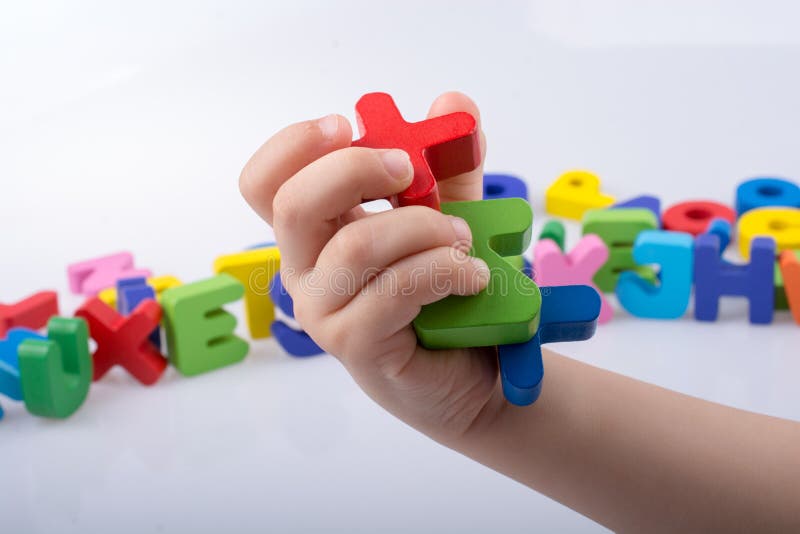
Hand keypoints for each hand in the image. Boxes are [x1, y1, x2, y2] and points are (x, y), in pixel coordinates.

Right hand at [239, 93, 508, 444]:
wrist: (468, 370)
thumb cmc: (445, 292)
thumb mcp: (448, 216)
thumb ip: (449, 166)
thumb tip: (451, 104)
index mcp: (315, 232)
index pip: (265, 183)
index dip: (295, 145)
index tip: (346, 124)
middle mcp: (306, 270)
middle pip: (294, 205)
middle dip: (357, 170)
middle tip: (410, 171)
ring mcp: (323, 312)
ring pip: (355, 247)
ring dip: (425, 229)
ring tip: (465, 240)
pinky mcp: (354, 344)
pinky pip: (393, 290)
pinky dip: (444, 270)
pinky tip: (472, 277)